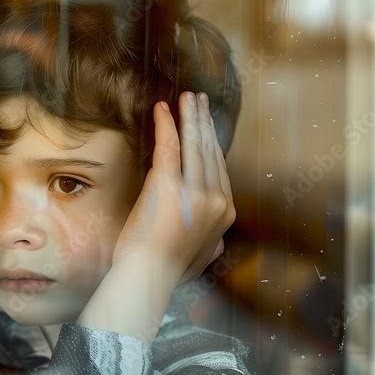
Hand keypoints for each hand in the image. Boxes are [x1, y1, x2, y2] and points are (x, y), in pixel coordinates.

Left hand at [111, 91, 234, 286]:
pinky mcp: (167, 185)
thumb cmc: (170, 271)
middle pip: (209, 151)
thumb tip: (216, 242)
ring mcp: (194, 191)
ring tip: (187, 98)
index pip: (219, 169)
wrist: (149, 276)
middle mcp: (215, 198)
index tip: (207, 125)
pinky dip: (166, 125)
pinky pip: (169, 147)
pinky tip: (163, 108)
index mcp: (225, 213)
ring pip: (194, 145)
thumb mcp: (203, 259)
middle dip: (204, 122)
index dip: (212, 143)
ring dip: (190, 117)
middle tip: (199, 101)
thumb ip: (212, 244)